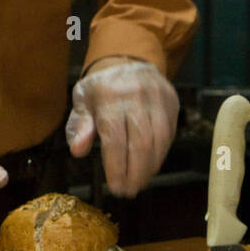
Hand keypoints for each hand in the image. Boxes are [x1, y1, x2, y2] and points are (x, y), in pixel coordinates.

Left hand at [65, 57, 178, 197]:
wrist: (130, 58)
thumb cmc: (102, 86)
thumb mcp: (83, 100)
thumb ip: (79, 126)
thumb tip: (78, 151)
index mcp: (109, 96)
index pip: (115, 138)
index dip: (116, 167)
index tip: (115, 187)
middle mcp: (136, 97)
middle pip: (140, 143)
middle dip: (135, 173)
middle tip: (128, 192)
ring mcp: (157, 100)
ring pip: (159, 141)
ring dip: (149, 168)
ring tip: (138, 184)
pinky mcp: (171, 104)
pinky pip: (169, 135)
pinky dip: (159, 156)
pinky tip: (149, 169)